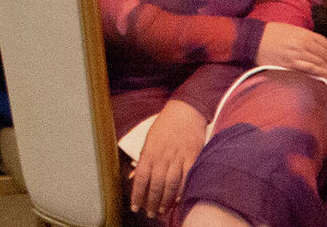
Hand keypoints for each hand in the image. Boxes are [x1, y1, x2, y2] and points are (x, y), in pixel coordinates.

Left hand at [129, 98, 204, 219]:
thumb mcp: (149, 140)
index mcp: (149, 152)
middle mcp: (163, 157)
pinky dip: (182, 190)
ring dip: (166, 200)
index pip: (140, 178)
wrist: (185, 112)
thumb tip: (134, 175)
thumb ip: (144, 159)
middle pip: (155, 184)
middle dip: (152, 202)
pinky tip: (178, 200)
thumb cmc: (165, 126)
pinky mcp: (192, 158)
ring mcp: (178, 158)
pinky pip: (187, 177)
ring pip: (170, 184)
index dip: (137, 194)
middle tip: (150, 214)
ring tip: (162, 211)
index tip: (134, 206)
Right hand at [255, 21, 326, 77]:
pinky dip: (321, 74)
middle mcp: (303, 43)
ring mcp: (298, 54)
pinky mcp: (291, 64)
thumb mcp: (289, 30)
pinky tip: (326, 78)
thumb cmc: (268, 34)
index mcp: (303, 33)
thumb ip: (304, 37)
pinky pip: (312, 70)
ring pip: (321, 63)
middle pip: (325, 54)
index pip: (325, 43)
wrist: (252, 39)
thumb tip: (315, 47)